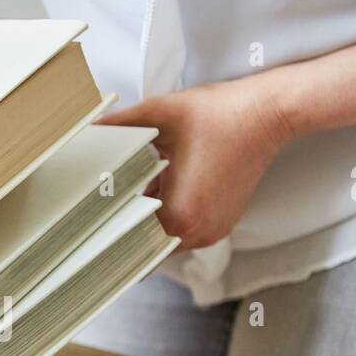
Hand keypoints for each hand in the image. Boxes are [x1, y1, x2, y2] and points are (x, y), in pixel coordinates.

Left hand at [97, 76, 295, 249]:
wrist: (268, 113)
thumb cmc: (219, 114)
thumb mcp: (160, 114)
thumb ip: (120, 124)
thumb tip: (87, 129)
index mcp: (180, 215)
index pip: (130, 239)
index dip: (108, 227)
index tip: (88, 222)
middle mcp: (199, 232)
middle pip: (146, 243)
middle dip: (126, 225)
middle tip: (97, 214)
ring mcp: (213, 231)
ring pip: (165, 238)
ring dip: (149, 220)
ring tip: (127, 198)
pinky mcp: (223, 223)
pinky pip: (185, 229)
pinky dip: (169, 216)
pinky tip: (158, 191)